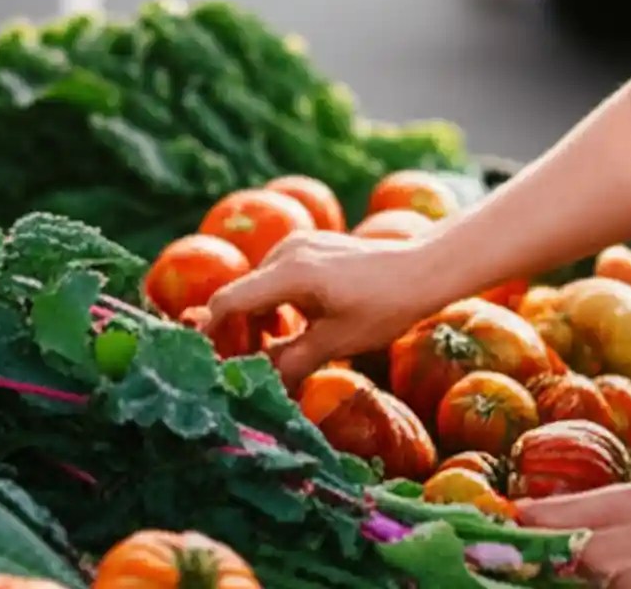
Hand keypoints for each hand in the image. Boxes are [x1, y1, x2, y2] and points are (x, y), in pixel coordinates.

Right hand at [205, 230, 443, 389]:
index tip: (208, 357)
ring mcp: (298, 244)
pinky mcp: (309, 245)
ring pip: (258, 287)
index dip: (212, 330)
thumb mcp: (337, 342)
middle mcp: (287, 251)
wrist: (422, 270)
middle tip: (244, 366)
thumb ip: (292, 361)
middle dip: (238, 332)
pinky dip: (275, 304)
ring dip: (257, 319)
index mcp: (291, 273)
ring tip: (271, 352)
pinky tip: (292, 327)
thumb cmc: (384, 307)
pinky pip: (276, 277)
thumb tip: (264, 386)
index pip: (231, 300)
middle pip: (242, 295)